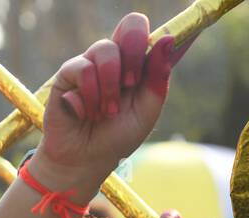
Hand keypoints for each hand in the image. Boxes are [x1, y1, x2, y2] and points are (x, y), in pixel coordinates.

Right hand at [35, 14, 181, 190]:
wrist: (84, 161)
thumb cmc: (115, 139)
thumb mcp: (146, 113)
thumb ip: (157, 79)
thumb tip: (166, 40)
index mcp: (139, 66)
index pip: (157, 37)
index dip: (170, 34)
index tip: (180, 39)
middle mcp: (116, 59)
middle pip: (132, 24)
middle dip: (134, 51)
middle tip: (130, 83)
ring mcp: (91, 63)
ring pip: (106, 50)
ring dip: (109, 87)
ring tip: (106, 113)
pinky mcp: (68, 74)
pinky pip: (83, 69)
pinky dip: (89, 96)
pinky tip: (87, 113)